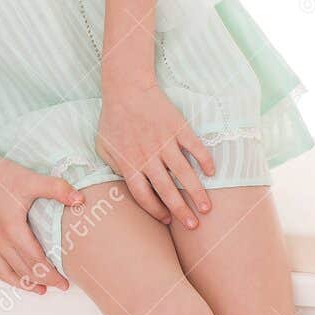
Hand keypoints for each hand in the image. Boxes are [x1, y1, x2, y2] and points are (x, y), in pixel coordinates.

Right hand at [0, 153, 86, 293]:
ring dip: (23, 284)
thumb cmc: (1, 175)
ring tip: (39, 289)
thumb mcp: (34, 180)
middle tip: (59, 285)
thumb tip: (80, 200)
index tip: (64, 282)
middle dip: (43, 281)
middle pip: (23, 271)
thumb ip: (59, 190)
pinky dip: (7, 271)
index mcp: (13, 230)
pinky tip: (16, 271)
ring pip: (5, 273)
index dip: (52, 276)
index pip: (36, 263)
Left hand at [95, 78, 214, 230]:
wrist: (127, 89)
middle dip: (181, 211)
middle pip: (167, 191)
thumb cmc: (112, 119)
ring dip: (197, 193)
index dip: (155, 211)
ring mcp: (165, 143)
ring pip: (184, 174)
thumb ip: (113, 168)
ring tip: (207, 208)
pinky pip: (195, 148)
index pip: (143, 196)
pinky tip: (212, 173)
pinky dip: (205, 161)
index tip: (166, 219)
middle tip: (194, 225)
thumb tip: (123, 185)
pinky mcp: (178, 129)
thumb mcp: (103, 147)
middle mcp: (148, 157)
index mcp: (129, 164)